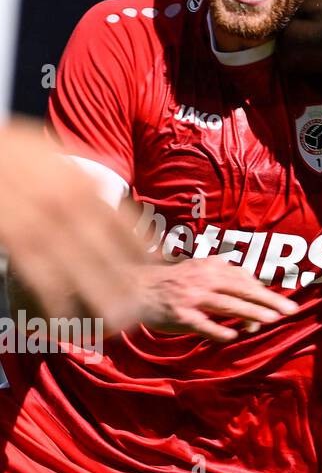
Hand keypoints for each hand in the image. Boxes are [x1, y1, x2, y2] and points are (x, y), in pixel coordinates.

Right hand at [0, 120, 146, 334]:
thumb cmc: (12, 151)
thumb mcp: (53, 154)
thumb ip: (79, 176)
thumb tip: (104, 191)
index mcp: (79, 182)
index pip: (120, 219)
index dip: (139, 244)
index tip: (156, 263)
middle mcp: (67, 203)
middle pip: (105, 247)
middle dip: (124, 278)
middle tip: (141, 306)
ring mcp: (40, 221)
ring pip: (77, 266)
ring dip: (99, 295)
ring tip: (117, 321)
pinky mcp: (14, 236)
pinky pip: (39, 273)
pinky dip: (54, 299)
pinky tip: (66, 318)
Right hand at [140, 258, 299, 341]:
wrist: (139, 288)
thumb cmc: (178, 281)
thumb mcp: (203, 270)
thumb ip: (228, 279)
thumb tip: (257, 293)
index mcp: (213, 267)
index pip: (246, 279)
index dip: (264, 293)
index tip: (281, 305)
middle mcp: (205, 280)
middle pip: (244, 290)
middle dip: (270, 300)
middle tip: (291, 310)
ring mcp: (193, 298)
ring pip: (228, 305)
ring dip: (251, 313)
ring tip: (270, 320)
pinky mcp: (181, 316)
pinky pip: (203, 325)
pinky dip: (219, 330)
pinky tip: (234, 336)